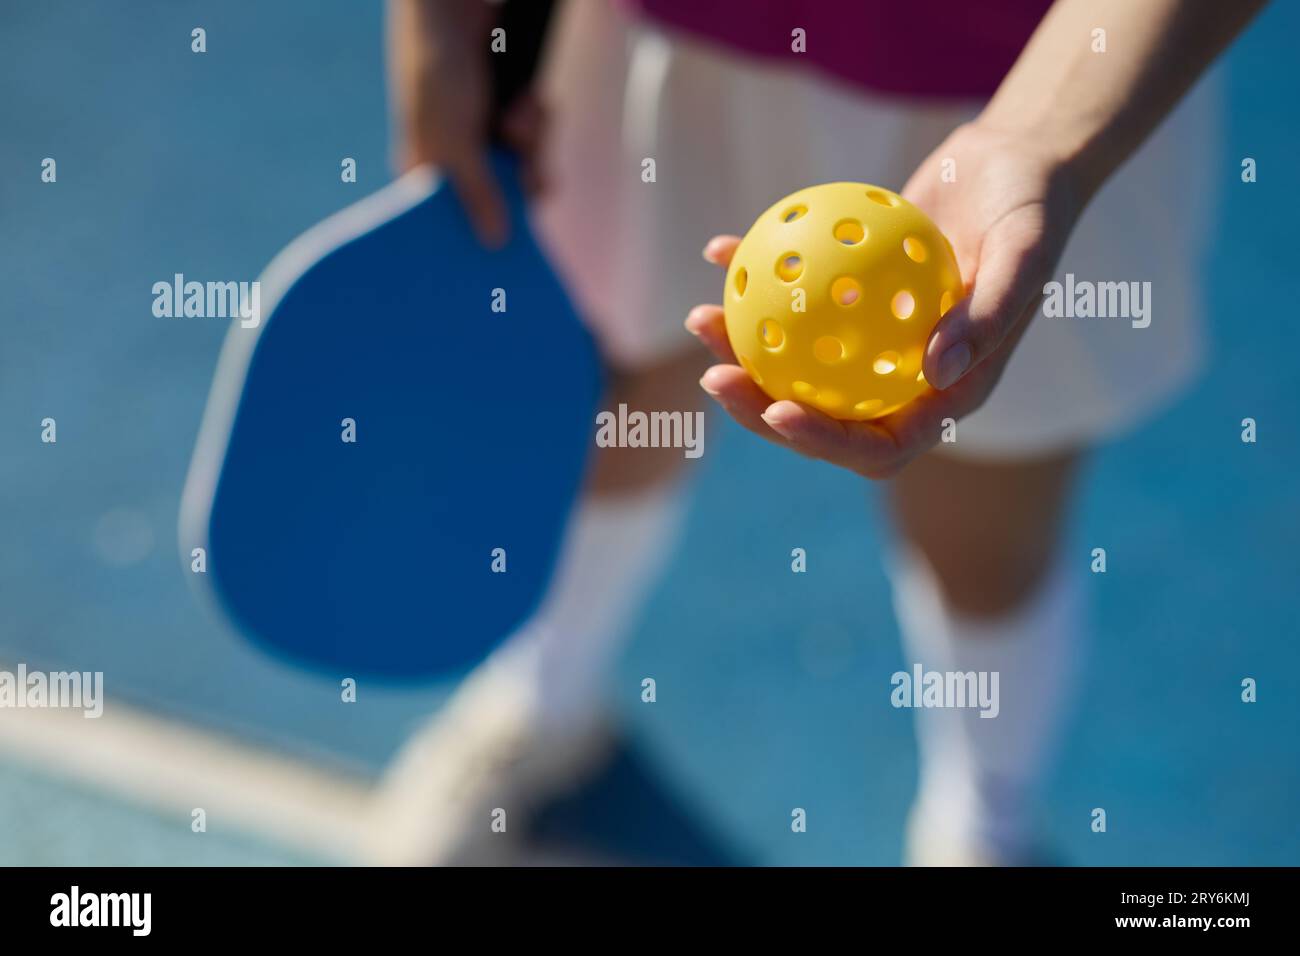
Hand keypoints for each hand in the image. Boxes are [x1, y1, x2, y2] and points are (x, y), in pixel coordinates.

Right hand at [386, 0, 545, 245]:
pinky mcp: (506, 108)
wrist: (454, 5)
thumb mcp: (456, 141)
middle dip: (523, 179)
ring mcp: (482, 132)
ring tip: (521, 115)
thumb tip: (494, 243)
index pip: (460, 219)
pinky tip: (529, 101)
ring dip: (533, 141)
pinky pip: (535, 133)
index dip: (489, 229)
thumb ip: (478, 194)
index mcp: (426, 170)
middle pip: (503, 194)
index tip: (515, 249)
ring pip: (524, 163)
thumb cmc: (437, 68)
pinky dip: (538, 118)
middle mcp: (456, 155)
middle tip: (534, 178)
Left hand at [686, 121, 1083, 478]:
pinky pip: (793, 297)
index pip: (877, 444)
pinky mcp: (845, 295)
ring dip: (740, 348)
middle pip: (820, 413)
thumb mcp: (1025, 253)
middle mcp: (898, 377)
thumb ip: (988, 315)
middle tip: (715, 376)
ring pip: (793, 360)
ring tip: (699, 318)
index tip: (778, 410)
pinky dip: (754, 275)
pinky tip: (717, 249)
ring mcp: (867, 339)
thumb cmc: (1033, 209)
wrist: (1015, 161)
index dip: (823, 441)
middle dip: (760, 408)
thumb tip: (933, 372)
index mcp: (942, 394)